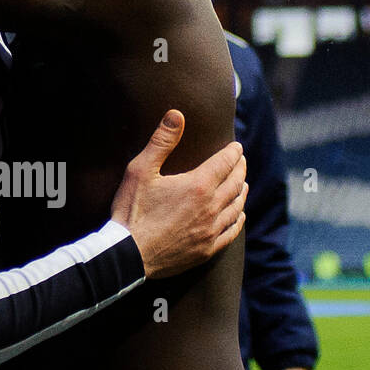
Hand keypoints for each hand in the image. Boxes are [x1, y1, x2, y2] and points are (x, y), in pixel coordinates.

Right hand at [110, 111, 246, 278]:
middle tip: (241, 161)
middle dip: (240, 169)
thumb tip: (177, 114)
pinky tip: (239, 214)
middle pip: (236, 183)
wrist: (127, 255)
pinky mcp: (207, 250)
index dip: (233, 152)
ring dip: (242, 192)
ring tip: (243, 184)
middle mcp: (211, 207)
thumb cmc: (131, 211)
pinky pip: (231, 232)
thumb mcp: (140, 171)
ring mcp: (211, 231)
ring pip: (237, 206)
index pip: (225, 163)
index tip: (237, 146)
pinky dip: (238, 219)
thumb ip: (161, 141)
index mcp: (198, 185)